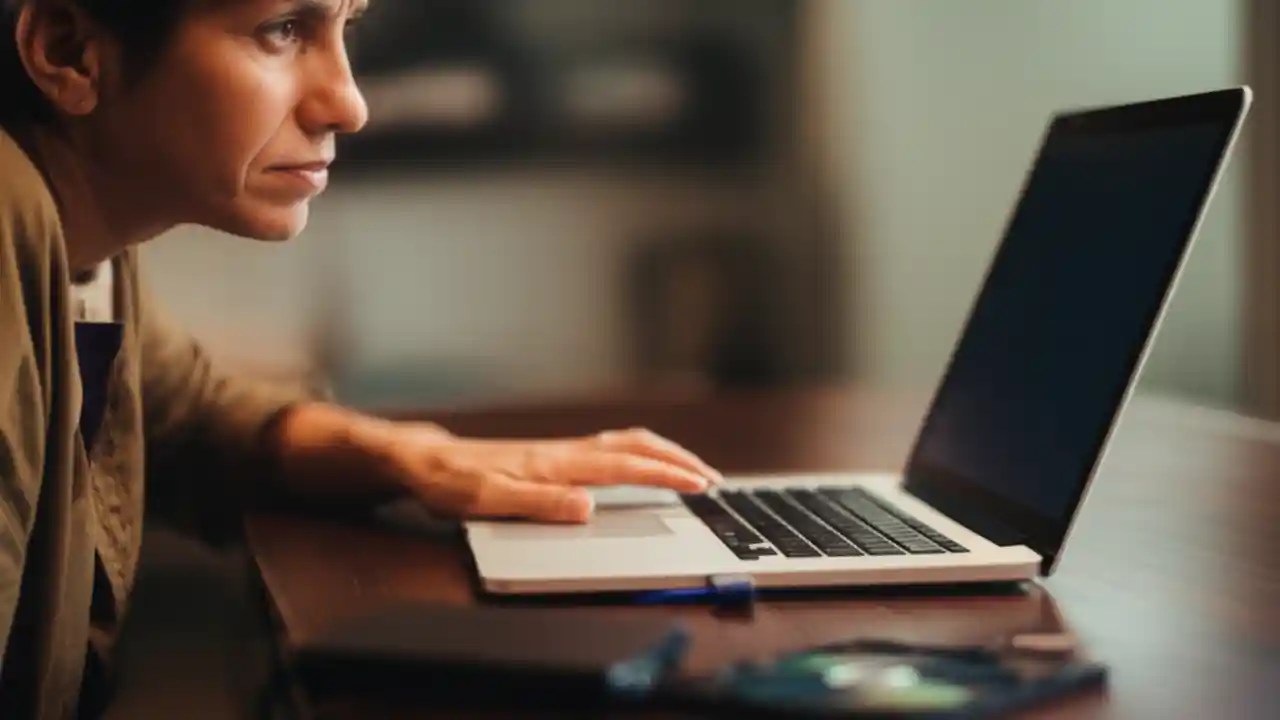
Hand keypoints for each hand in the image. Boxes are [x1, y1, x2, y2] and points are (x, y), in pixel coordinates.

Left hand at [380, 424, 722, 522]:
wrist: (425, 462)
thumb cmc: (452, 483)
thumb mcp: (489, 501)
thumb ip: (540, 505)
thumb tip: (588, 507)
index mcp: (558, 465)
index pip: (626, 467)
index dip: (668, 475)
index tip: (702, 484)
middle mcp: (564, 452)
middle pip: (635, 446)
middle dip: (677, 459)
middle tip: (711, 478)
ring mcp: (560, 451)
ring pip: (624, 442)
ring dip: (661, 453)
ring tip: (689, 469)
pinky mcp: (552, 456)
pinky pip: (609, 448)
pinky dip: (638, 452)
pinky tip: (639, 464)